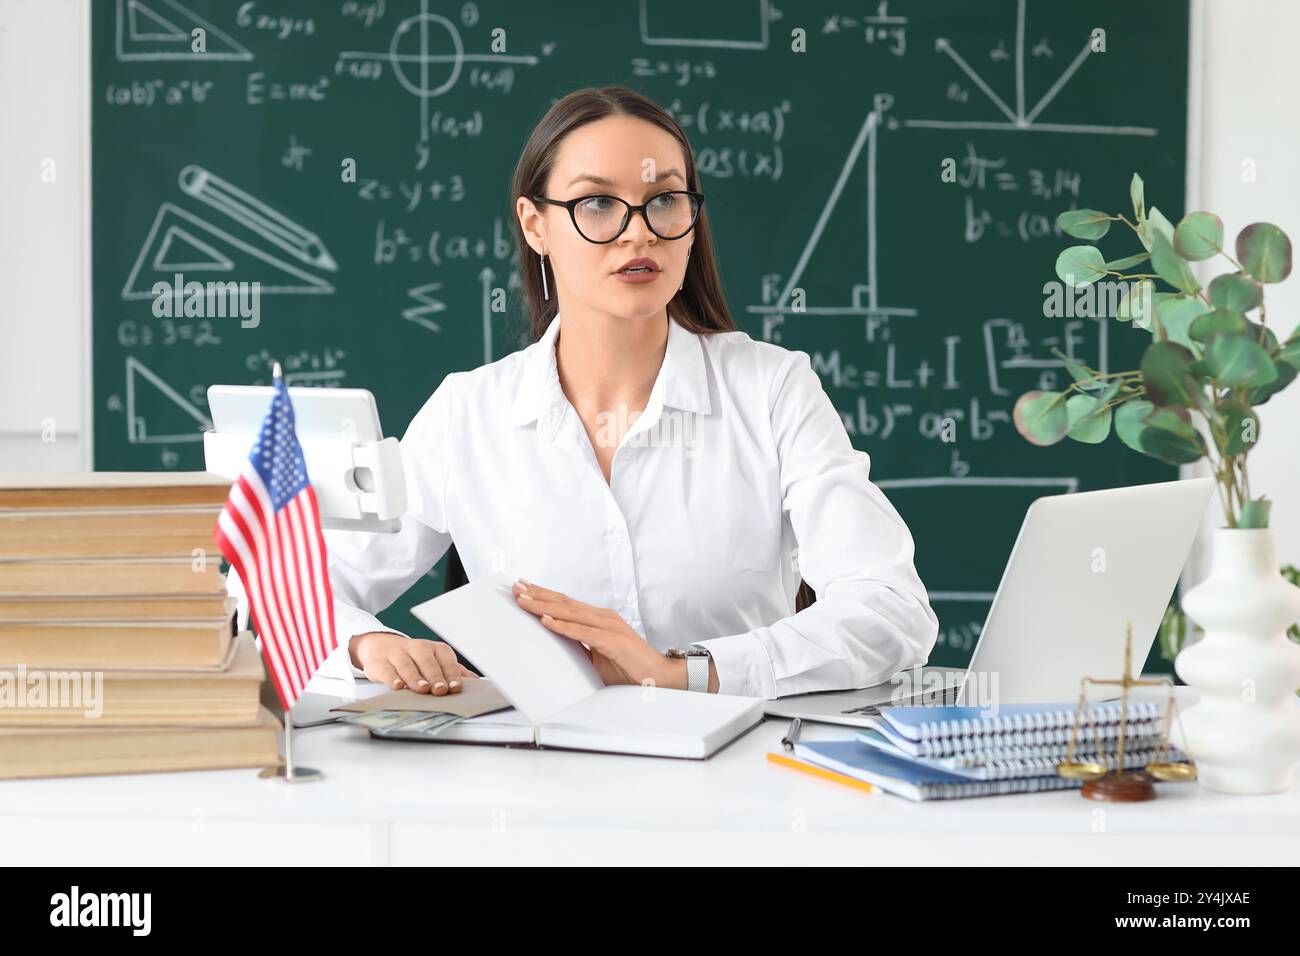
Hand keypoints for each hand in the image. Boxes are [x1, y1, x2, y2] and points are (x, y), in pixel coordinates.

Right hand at [349, 631, 476, 693]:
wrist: (380, 646)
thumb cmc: (413, 658)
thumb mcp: (434, 661)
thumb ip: (453, 671)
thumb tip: (475, 682)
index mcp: (434, 649)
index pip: (446, 660)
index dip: (451, 674)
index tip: (456, 687)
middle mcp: (416, 648)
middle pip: (427, 662)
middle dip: (435, 676)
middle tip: (440, 690)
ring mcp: (397, 653)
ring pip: (407, 665)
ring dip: (415, 677)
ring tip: (422, 688)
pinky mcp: (379, 661)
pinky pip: (386, 669)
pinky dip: (392, 678)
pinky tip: (398, 686)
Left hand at [511, 579, 698, 689]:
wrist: (661, 678)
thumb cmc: (630, 669)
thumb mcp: (597, 658)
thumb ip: (579, 647)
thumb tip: (554, 644)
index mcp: (599, 620)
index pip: (566, 604)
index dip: (544, 595)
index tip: (524, 589)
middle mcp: (604, 618)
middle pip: (565, 603)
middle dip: (538, 595)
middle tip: (516, 587)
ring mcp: (610, 627)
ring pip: (571, 613)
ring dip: (545, 606)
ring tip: (524, 601)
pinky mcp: (614, 641)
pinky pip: (583, 633)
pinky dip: (563, 627)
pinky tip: (546, 621)